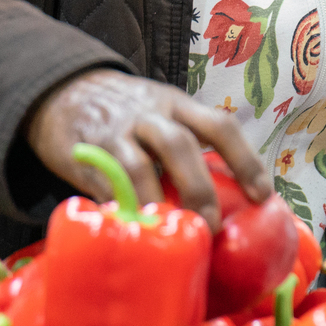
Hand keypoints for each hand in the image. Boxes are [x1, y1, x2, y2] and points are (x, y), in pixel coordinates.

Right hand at [25, 69, 271, 230]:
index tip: (262, 195)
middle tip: (212, 227)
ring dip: (158, 202)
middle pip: (180, 145)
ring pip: (139, 166)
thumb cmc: (127, 114)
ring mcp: (116, 133)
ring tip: (172, 233)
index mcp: (177, 105)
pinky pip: (106, 185)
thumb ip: (188, 145)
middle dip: (200, 188)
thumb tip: (229, 201)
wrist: (64, 91)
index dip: (245, 160)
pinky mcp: (87, 154)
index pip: (219, 125)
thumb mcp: (161, 113)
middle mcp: (149, 114)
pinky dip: (123, 209)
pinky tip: (136, 229)